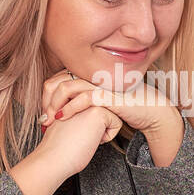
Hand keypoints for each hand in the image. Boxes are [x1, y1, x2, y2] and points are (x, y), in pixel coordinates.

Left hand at [38, 67, 182, 137]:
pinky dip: (69, 109)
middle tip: (43, 119)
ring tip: (50, 120)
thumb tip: (62, 110)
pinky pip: (84, 98)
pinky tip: (63, 118)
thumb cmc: (125, 108)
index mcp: (88, 75)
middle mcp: (92, 75)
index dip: (45, 96)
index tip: (44, 114)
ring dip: (54, 105)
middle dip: (45, 101)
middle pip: (56, 81)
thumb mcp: (100, 102)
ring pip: (66, 87)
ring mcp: (100, 83)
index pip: (56, 79)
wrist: (150, 110)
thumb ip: (83, 100)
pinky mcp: (108, 94)